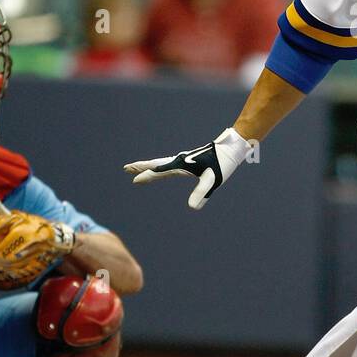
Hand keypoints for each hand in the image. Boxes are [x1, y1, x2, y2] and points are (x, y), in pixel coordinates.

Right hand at [124, 127, 252, 209]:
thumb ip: (202, 193)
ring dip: (148, 165)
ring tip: (138, 168)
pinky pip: (169, 163)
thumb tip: (192, 208)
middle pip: (156, 164)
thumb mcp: (212, 180)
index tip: (134, 179)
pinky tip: (161, 169)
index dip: (147, 176)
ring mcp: (184, 159)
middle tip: (126, 168)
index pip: (160, 171)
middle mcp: (180, 160)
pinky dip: (160, 166)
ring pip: (161, 162)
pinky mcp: (189, 160)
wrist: (231, 147)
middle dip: (141, 167)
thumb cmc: (222, 163)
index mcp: (182, 164)